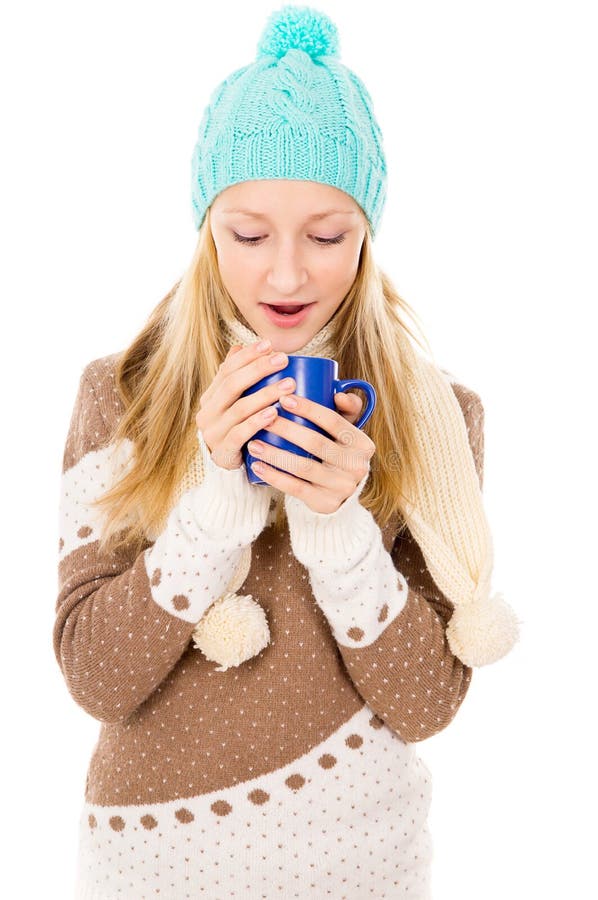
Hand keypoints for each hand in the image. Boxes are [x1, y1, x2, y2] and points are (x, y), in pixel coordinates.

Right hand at [195, 341, 295, 469]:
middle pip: (232, 385)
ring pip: (239, 409)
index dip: (247, 355)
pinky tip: (273, 413)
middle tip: (283, 359)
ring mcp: (213, 433)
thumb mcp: (236, 404)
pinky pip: (239, 434)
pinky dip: (257, 422)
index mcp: (211, 396)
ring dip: (265, 394)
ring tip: (289, 385)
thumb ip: (236, 379)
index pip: (226, 369)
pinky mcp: (223, 451)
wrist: (228, 469)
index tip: (269, 344)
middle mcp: (207, 412)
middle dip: (259, 369)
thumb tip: (239, 346)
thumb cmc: (238, 430)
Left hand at [246, 393, 374, 513]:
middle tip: (262, 419)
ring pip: (303, 467)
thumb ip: (348, 408)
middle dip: (285, 429)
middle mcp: (356, 466)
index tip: (283, 399)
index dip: (308, 409)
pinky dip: (274, 476)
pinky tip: (257, 466)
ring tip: (254, 443)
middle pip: (315, 443)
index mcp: (363, 444)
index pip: (334, 421)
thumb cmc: (338, 453)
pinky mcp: (325, 503)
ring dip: (274, 454)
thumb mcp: (347, 432)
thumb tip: (338, 394)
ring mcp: (341, 487)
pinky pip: (295, 488)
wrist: (343, 495)